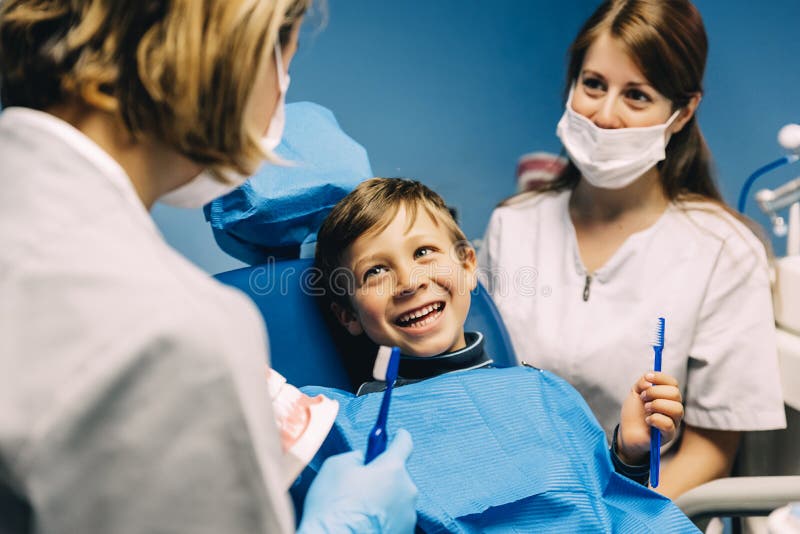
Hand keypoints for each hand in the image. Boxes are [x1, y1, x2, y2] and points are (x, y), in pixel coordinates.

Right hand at [297, 428, 417, 532]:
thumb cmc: (334, 506)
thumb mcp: (336, 466)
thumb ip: (355, 457)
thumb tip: (362, 460)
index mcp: (393, 468)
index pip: (404, 443)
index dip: (399, 437)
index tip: (398, 435)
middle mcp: (407, 490)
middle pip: (398, 474)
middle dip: (383, 476)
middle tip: (360, 486)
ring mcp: (408, 515)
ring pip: (397, 498)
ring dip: (383, 499)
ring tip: (359, 509)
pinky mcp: (405, 533)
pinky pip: (395, 518)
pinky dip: (383, 518)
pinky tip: (364, 522)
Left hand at [618, 372, 682, 464]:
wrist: (626, 432)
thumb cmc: (634, 413)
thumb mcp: (635, 393)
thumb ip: (642, 383)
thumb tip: (649, 381)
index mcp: (667, 396)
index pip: (673, 383)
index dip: (660, 377)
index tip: (647, 377)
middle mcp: (674, 408)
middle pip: (675, 394)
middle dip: (655, 392)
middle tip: (643, 397)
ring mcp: (673, 422)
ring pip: (676, 409)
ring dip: (657, 405)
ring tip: (646, 408)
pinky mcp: (669, 435)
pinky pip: (669, 424)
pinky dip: (655, 419)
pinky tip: (647, 420)